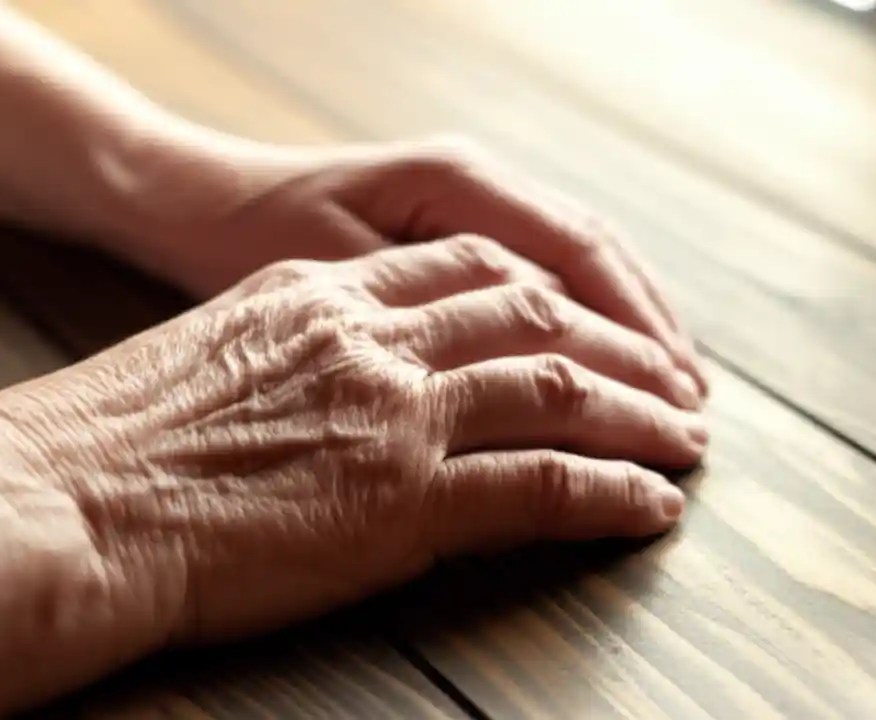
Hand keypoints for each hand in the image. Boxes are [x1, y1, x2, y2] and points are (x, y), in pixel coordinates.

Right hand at [0, 239, 704, 717]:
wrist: (60, 501)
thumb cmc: (102, 443)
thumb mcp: (202, 360)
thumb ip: (282, 355)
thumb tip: (320, 386)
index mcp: (317, 294)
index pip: (463, 266)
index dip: (542, 292)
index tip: (583, 319)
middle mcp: (371, 336)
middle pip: (533, 313)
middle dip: (616, 345)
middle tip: (672, 379)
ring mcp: (397, 412)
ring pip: (562, 388)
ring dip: (641, 415)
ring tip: (691, 440)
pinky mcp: (407, 497)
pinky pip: (547, 482)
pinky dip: (614, 491)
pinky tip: (654, 505)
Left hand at [120, 138, 707, 396]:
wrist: (183, 204)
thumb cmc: (239, 237)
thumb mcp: (329, 276)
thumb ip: (434, 309)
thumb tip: (537, 354)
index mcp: (451, 183)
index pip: (575, 254)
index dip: (633, 328)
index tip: (674, 394)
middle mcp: (469, 184)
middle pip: (590, 257)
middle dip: (646, 333)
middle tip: (693, 409)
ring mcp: (458, 205)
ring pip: (569, 265)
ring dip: (623, 326)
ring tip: (670, 389)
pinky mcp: (441, 235)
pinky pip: (529, 275)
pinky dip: (573, 321)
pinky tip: (593, 365)